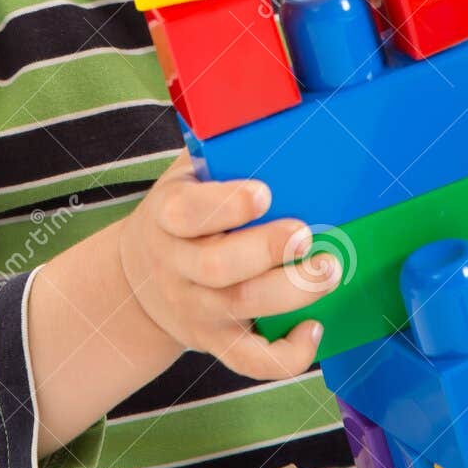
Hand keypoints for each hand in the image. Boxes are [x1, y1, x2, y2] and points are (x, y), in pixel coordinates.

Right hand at [117, 152, 336, 380]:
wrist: (138, 280)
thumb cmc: (182, 213)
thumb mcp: (184, 176)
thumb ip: (218, 152)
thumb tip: (272, 106)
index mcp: (166, 217)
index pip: (186, 213)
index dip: (224, 205)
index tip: (264, 192)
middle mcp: (176, 267)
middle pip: (216, 267)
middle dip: (266, 250)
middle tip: (308, 233)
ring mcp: (196, 310)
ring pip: (239, 308)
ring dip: (290, 293)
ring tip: (329, 269)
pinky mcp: (217, 342)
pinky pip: (250, 361)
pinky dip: (285, 355)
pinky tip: (315, 330)